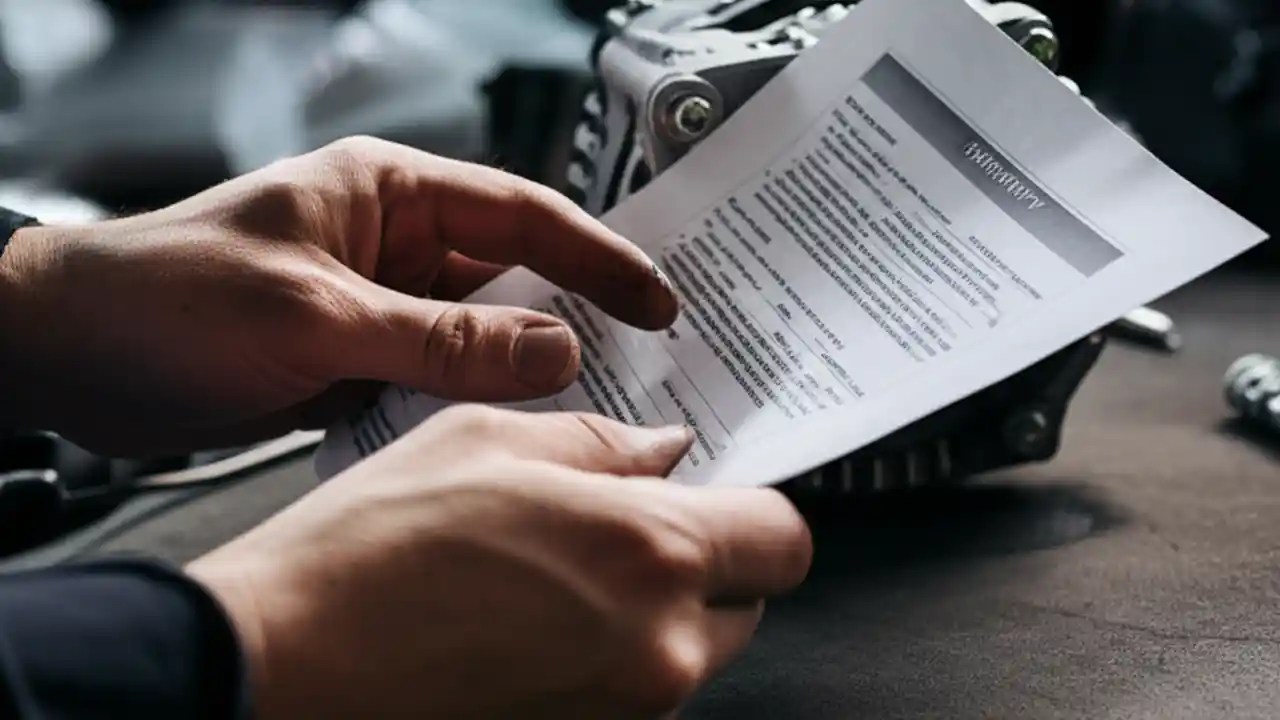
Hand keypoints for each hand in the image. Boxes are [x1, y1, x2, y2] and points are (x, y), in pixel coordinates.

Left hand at [0, 136, 676, 454]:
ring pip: (476, 345)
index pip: (520, 216)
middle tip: (644, 373)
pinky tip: (497, 447)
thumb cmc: (163, 294)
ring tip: (583, 422)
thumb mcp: (315, 315)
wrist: (67, 356)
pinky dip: (465, 416)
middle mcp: (391, 247)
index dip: (598, 257)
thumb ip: (440, 339)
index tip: (657, 301)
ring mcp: (375, 309)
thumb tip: (555, 349)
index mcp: (387, 194)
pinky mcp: (353, 365)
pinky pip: (434, 387)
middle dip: (570, 326)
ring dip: (518, 382)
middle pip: (509, 284)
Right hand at [187, 405, 811, 719]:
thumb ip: (599, 443)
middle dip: (703, 560)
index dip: (756, 509)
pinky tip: (528, 621)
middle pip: (745, 601)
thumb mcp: (484, 442)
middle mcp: (657, 647)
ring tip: (552, 573)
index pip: (783, 536)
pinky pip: (630, 692)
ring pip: (687, 651)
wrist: (278, 668)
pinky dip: (604, 656)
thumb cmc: (364, 556)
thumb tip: (658, 452)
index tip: (720, 496)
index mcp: (648, 551)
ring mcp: (623, 711)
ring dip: (648, 611)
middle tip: (623, 527)